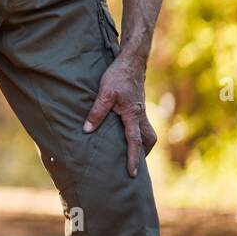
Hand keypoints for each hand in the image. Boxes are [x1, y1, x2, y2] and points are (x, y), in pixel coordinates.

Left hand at [82, 57, 158, 177]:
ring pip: (148, 133)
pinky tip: (125, 132)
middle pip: (149, 140)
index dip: (133, 158)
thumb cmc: (117, 76)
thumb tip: (87, 130)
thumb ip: (97, 112)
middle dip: (143, 153)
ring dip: (141, 143)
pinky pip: (142, 125)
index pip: (134, 141)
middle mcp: (141, 116)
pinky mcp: (138, 106)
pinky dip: (138, 133)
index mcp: (133, 115)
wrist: (131, 62)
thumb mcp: (104, 93)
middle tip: (134, 164)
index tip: (132, 174)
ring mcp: (141, 111)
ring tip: (130, 152)